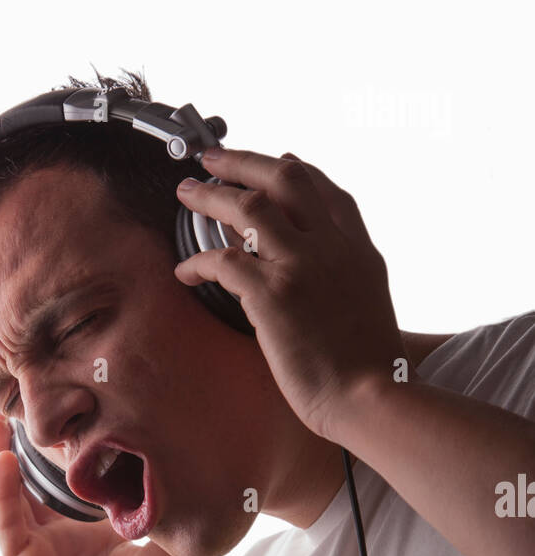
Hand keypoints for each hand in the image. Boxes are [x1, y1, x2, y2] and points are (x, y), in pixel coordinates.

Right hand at [0, 413, 183, 555]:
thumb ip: (166, 517)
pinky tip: (3, 459)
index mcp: (94, 532)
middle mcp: (61, 537)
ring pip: (12, 493)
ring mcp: (36, 550)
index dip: (73, 445)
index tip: (75, 405)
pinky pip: (7, 520)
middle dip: (29, 444)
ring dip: (1, 457)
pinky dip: (2, 489)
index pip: (78, 479)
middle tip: (26, 402)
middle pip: (37, 479)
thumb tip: (189, 472)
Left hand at [174, 148, 405, 441]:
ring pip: (247, 207)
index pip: (324, 189)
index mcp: (358, 249)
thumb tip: (317, 268)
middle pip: (285, 179)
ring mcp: (300, 266)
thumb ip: (344, 276)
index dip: (295, 170)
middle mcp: (330, 246)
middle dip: (244, 161)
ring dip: (210, 195)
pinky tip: (185, 270)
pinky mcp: (272, 294)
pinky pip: (222, 261)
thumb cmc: (368, 368)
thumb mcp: (370, 305)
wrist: (370, 396)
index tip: (275, 160)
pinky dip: (197, 262)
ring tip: (186, 193)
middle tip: (214, 159)